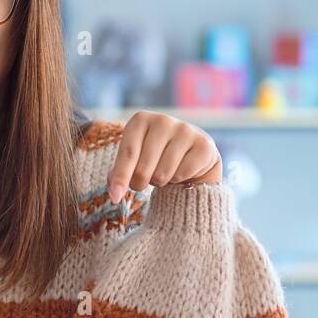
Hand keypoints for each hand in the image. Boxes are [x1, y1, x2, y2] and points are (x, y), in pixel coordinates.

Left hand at [107, 111, 221, 203]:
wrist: (191, 156)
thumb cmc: (155, 158)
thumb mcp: (134, 159)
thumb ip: (120, 172)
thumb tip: (114, 193)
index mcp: (140, 120)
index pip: (128, 154)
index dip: (120, 178)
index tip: (114, 197)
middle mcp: (163, 120)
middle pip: (143, 168)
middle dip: (141, 182)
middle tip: (147, 180)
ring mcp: (186, 130)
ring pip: (162, 174)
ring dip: (161, 181)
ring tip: (166, 171)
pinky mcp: (203, 145)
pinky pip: (182, 174)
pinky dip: (180, 179)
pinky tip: (182, 169)